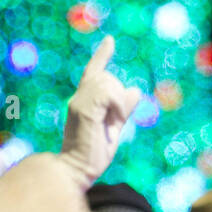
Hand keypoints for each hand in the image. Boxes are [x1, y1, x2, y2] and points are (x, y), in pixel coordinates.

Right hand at [61, 35, 140, 187]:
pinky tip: (114, 120)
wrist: (75, 171)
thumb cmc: (92, 154)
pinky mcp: (82, 109)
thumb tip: (136, 90)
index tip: (110, 40)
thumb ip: (123, 109)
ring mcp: (78, 102)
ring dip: (118, 102)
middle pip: (106, 77)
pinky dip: (117, 105)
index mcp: (83, 101)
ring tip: (112, 122)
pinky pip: (108, 93)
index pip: (93, 72)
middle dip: (119, 95)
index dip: (102, 55)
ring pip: (108, 83)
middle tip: (115, 120)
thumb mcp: (113, 128)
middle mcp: (78, 98)